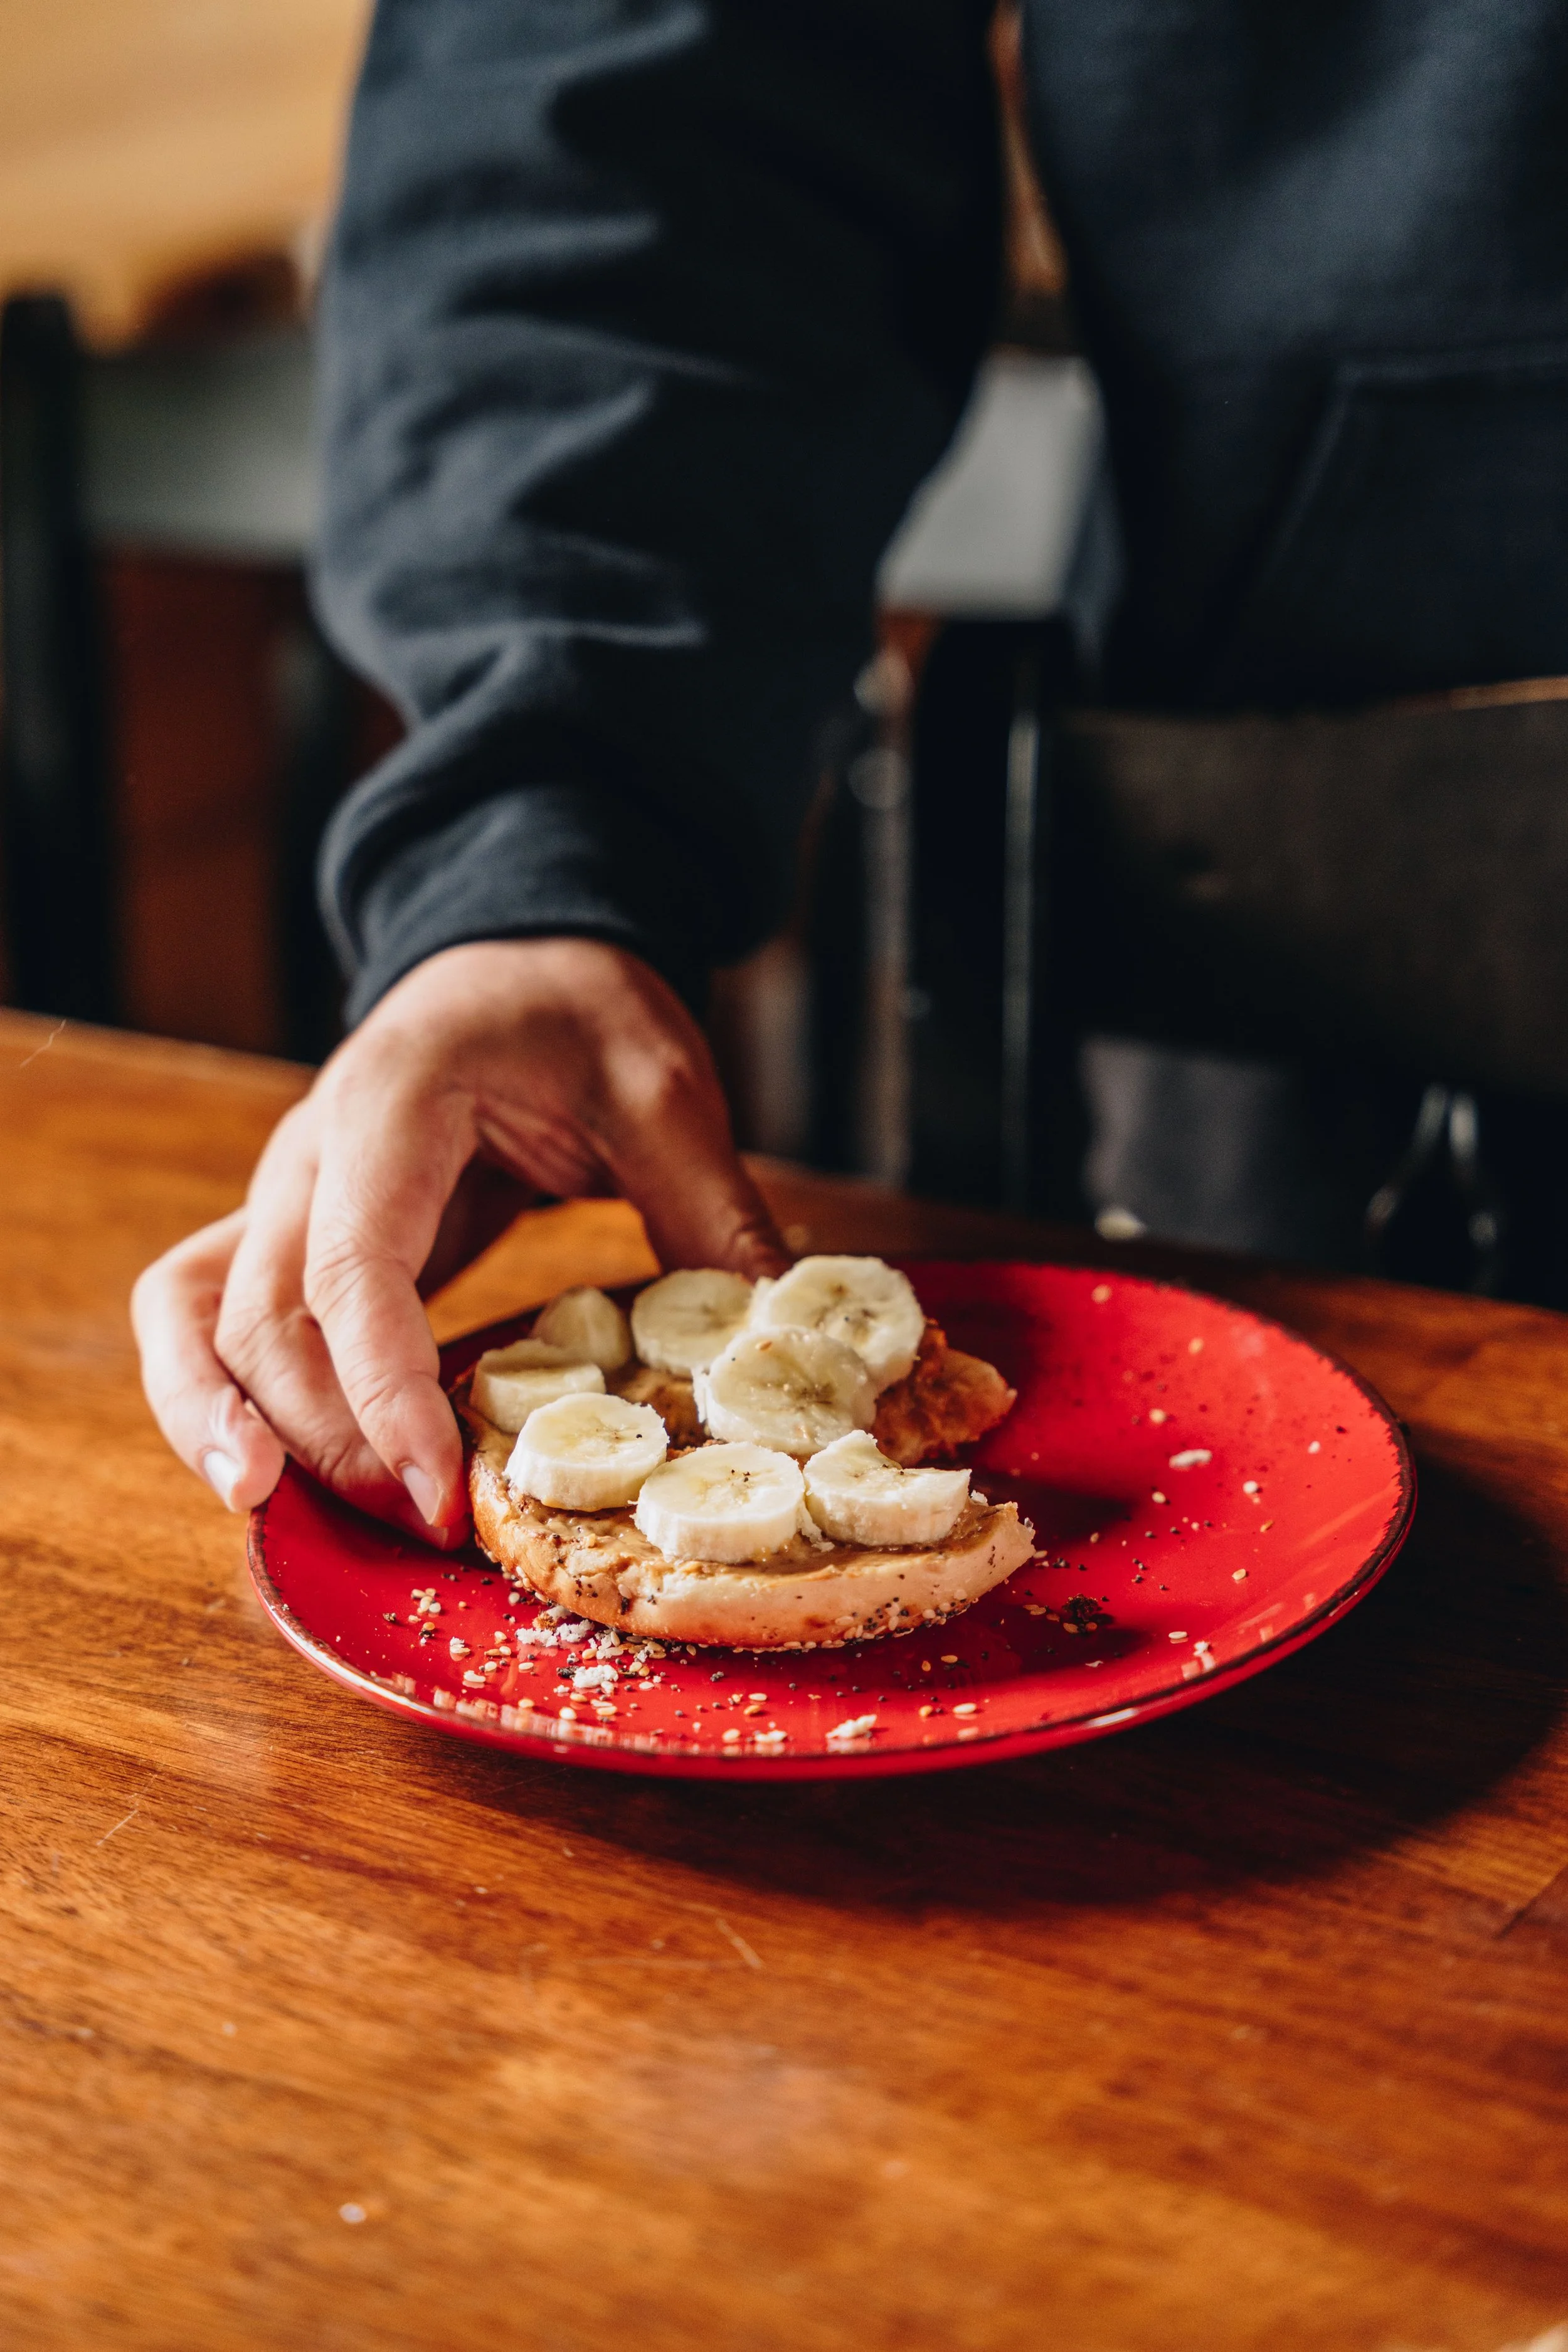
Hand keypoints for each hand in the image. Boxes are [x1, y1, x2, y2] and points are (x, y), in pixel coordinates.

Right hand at [131, 939, 787, 1545]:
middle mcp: (312, 1154)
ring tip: (269, 1511)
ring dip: (219, 1420)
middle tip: (424, 1526)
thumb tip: (772, 1340)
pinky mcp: (293, 1231)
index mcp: (394, 1107)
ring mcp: (286, 1193)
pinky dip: (209, 1391)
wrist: (517, 951)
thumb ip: (708, 1210)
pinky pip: (206, 1313)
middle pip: (264, 1317)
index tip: (438, 1489)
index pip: (355, 1273)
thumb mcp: (662, 1086)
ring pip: (198, 1317)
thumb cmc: (578, 1004)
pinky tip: (255, 1468)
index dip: (386, 1394)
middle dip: (329, 1436)